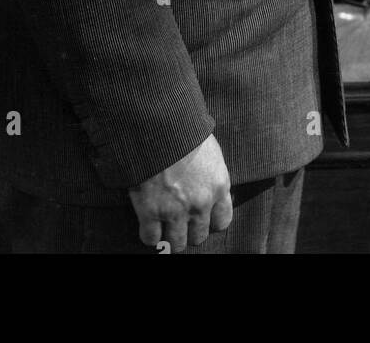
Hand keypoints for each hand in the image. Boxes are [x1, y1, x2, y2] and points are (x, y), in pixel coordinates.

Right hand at [128, 133, 232, 251]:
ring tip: (163, 228)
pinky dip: (149, 235)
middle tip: (179, 222)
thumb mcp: (210, 152)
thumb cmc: (184, 132)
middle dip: (189, 231)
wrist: (159, 126)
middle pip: (198, 236)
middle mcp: (201, 203)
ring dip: (170, 237)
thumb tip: (210, 188)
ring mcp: (176, 210)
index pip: (222, 222)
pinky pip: (151, 239)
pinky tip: (147, 224)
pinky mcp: (150, 212)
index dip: (210, 222)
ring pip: (176, 243)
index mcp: (219, 186)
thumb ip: (212, 176)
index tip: (201, 218)